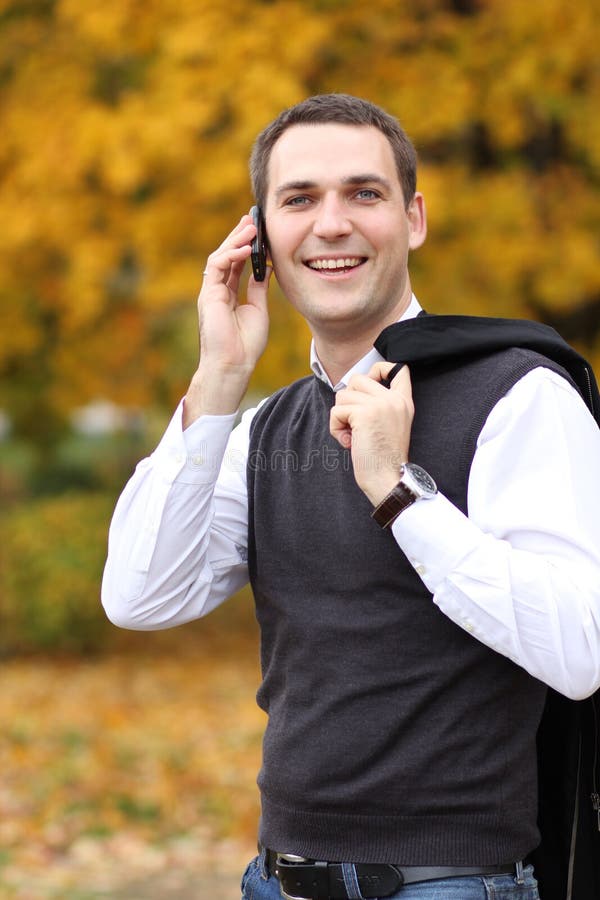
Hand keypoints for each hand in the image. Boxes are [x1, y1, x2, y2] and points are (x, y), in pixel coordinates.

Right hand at [184, 214, 272, 423]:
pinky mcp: (208, 295)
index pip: (235, 263)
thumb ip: (259, 288)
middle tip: (252, 219)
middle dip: (238, 236)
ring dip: (234, 241)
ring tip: (250, 228)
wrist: (234, 364)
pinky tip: (245, 248)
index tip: (257, 231)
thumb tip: (268, 268)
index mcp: (228, 294)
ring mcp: (211, 292)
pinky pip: (216, 266)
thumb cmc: (245, 344)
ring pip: (219, 257)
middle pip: (225, 256)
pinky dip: (230, 255)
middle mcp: (217, 290)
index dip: (245, 246)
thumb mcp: (258, 310)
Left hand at [330, 362, 413, 504]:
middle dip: (348, 401)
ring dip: (341, 417)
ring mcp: (380, 404)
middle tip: (356, 424)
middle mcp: (394, 399)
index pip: (399, 367)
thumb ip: (380, 403)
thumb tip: (351, 388)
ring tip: (353, 436)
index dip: (379, 370)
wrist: (387, 478)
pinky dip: (336, 428)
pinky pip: (336, 411)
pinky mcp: (364, 414)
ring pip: (343, 395)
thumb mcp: (390, 423)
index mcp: (403, 401)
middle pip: (357, 379)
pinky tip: (349, 442)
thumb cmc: (383, 457)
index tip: (371, 385)